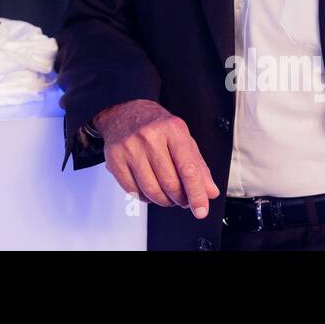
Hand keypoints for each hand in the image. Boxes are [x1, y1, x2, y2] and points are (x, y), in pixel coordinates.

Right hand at [95, 99, 219, 218]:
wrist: (124, 113)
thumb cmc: (156, 126)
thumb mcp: (182, 138)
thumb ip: (198, 165)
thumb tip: (209, 191)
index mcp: (172, 129)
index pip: (188, 169)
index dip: (196, 194)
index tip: (201, 210)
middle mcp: (150, 136)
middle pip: (170, 184)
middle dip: (180, 199)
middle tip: (183, 199)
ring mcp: (130, 147)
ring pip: (152, 191)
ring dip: (164, 201)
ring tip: (167, 195)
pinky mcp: (115, 159)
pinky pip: (133, 191)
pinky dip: (145, 198)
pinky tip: (150, 190)